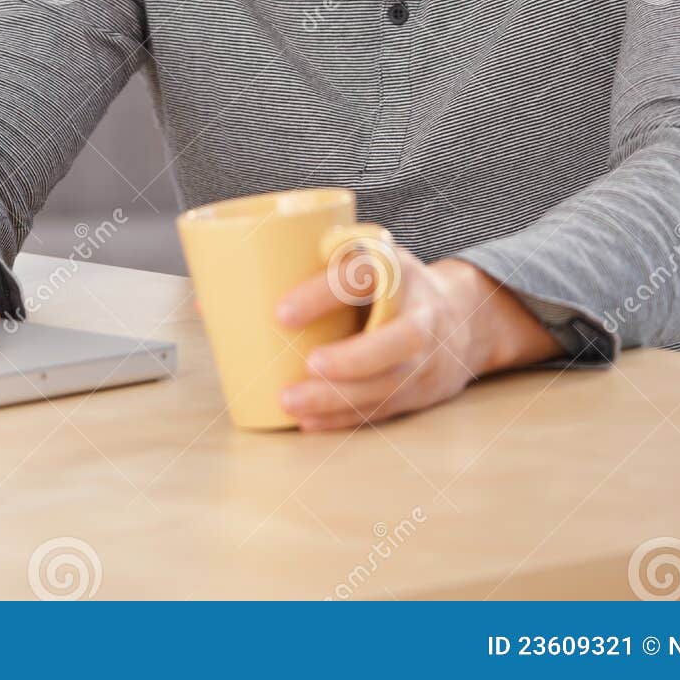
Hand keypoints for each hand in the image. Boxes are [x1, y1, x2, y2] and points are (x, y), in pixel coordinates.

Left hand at [276, 249, 561, 430]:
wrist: (463, 316)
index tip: (281, 313)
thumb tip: (216, 297)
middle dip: (350, 360)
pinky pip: (383, 409)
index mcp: (396, 269)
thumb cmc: (390, 283)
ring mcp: (425, 357)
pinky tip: (310, 422)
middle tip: (306, 366)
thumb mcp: (365, 257)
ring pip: (389, 384)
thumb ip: (309, 269)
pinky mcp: (421, 390)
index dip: (323, 294)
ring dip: (340, 399)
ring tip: (291, 402)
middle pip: (396, 341)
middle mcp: (419, 313)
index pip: (363, 276)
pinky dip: (345, 419)